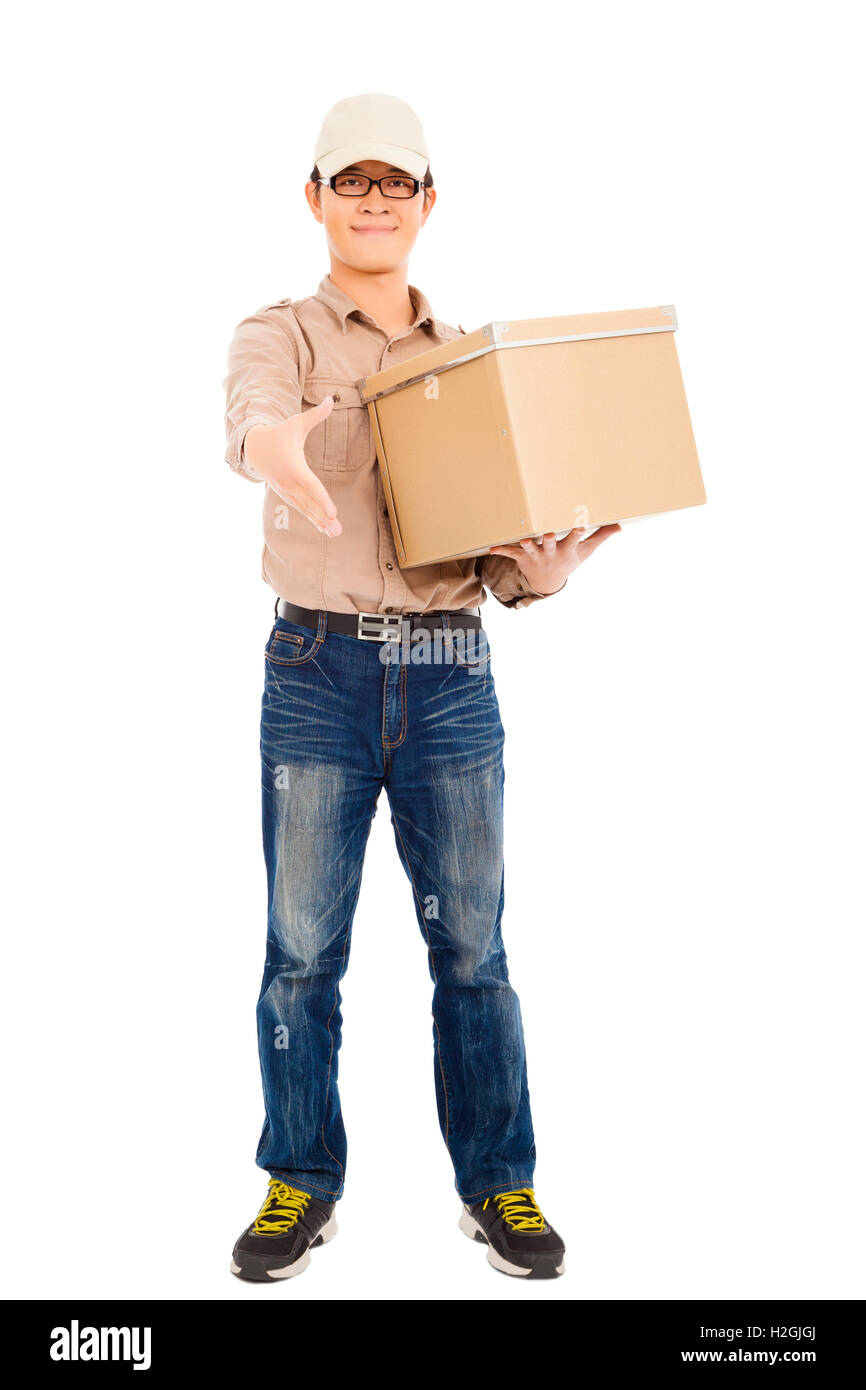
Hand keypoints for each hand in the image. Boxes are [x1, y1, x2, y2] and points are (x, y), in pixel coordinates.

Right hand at [244, 398, 341, 536]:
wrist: (255, 448)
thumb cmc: (279, 434)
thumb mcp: (296, 423)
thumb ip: (316, 415)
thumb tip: (333, 398)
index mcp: (294, 467)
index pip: (311, 486)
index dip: (322, 499)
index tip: (333, 512)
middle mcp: (289, 483)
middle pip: (309, 503)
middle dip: (323, 517)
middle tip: (337, 529)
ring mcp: (287, 491)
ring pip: (306, 509)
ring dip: (320, 522)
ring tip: (335, 533)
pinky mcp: (286, 495)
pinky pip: (302, 509)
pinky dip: (313, 519)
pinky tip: (326, 529)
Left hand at [489, 525, 621, 593]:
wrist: (548, 582)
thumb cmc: (568, 560)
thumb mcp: (585, 551)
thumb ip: (601, 536)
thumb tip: (620, 526)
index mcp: (566, 550)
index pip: (574, 539)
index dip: (577, 532)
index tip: (580, 524)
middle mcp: (551, 553)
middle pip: (550, 545)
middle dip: (549, 540)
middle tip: (548, 533)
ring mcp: (536, 556)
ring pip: (530, 549)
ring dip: (526, 545)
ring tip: (522, 540)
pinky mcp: (523, 557)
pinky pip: (511, 553)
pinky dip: (502, 551)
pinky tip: (491, 548)